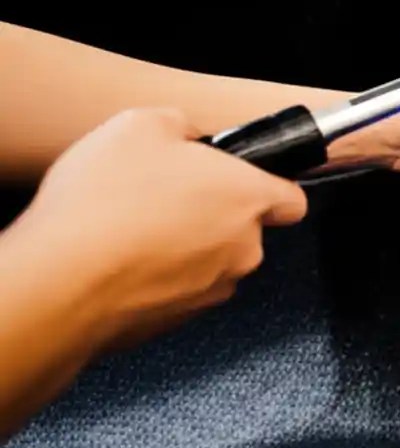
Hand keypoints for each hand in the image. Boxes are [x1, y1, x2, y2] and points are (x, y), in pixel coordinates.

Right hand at [11, 108, 307, 349]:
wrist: (60, 282)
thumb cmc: (105, 200)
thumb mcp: (140, 124)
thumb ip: (180, 125)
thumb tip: (186, 136)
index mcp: (249, 198)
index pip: (292, 199)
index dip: (268, 186)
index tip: (237, 179)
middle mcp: (243, 250)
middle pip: (244, 230)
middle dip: (210, 213)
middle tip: (162, 195)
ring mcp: (211, 291)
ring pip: (208, 262)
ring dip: (180, 246)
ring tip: (128, 227)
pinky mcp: (175, 323)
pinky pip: (174, 291)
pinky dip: (153, 277)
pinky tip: (113, 259)